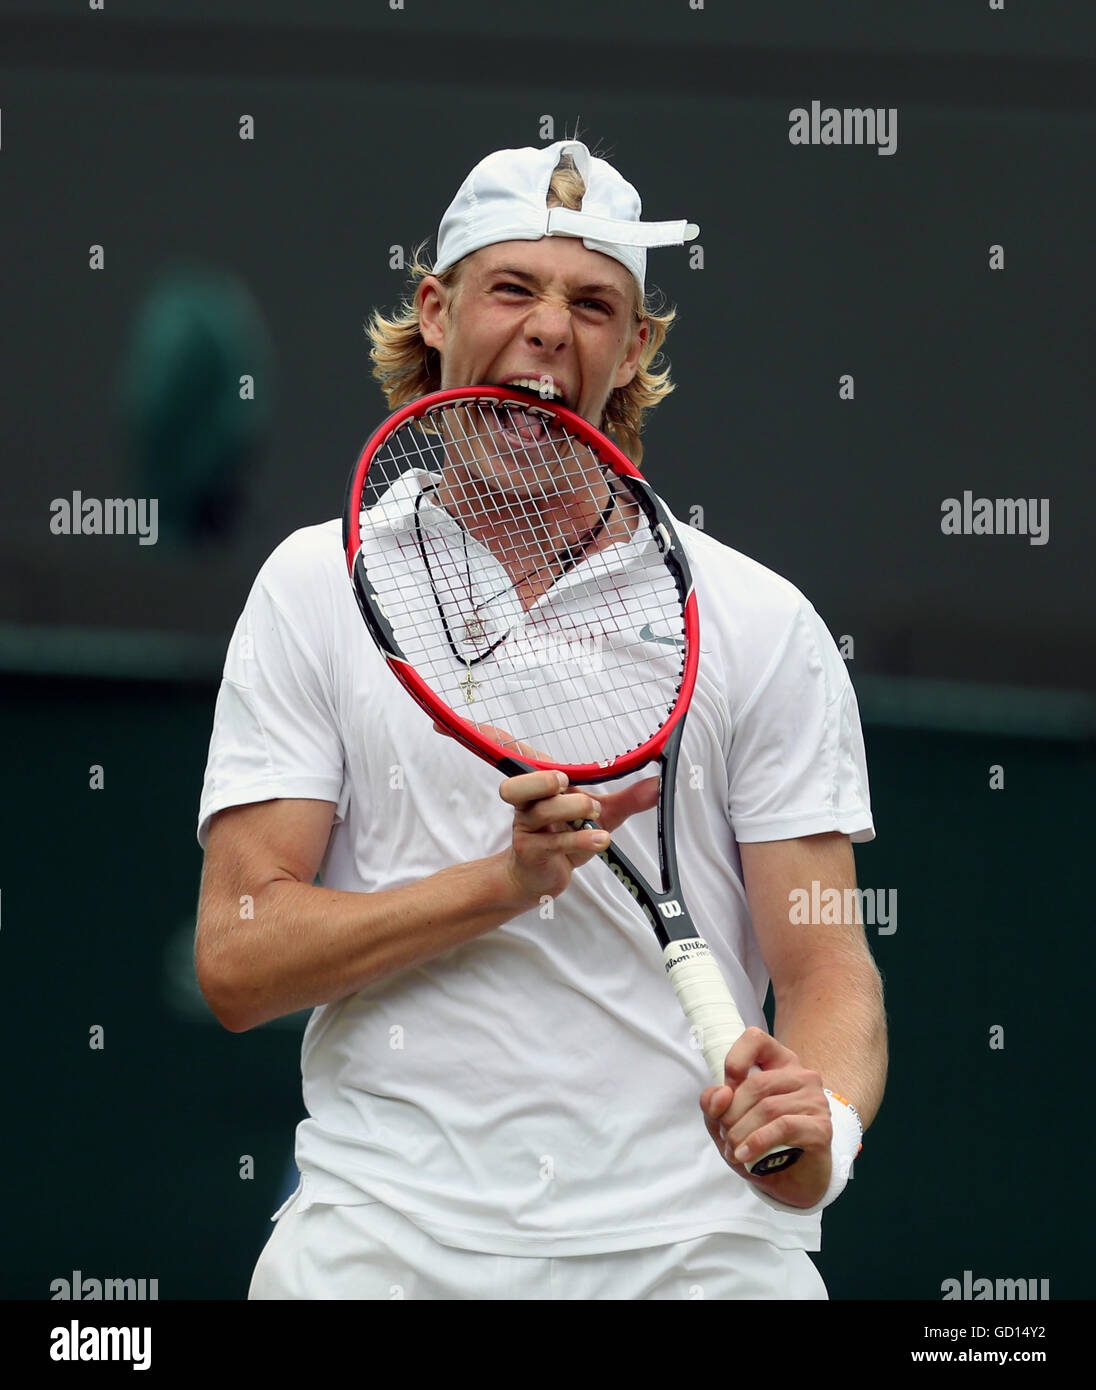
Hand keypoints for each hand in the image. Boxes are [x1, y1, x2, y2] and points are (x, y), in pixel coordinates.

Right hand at [432, 719, 658, 904]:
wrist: (543, 879)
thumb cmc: (566, 837)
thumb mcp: (602, 814)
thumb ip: (628, 797)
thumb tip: (658, 783)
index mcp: (536, 782)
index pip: (502, 750)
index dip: (481, 734)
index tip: (443, 722)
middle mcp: (526, 802)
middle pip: (516, 782)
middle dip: (542, 780)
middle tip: (565, 782)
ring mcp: (527, 828)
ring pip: (541, 811)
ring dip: (573, 810)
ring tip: (594, 816)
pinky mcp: (534, 854)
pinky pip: (557, 844)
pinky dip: (583, 842)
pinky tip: (600, 840)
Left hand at [698, 1028, 832, 1207]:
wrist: (793, 1180)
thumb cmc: (760, 1142)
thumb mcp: (728, 1121)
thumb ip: (715, 1103)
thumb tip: (719, 1095)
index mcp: (779, 1062)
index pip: (755, 1038)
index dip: (734, 1061)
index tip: (726, 1090)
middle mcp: (801, 1075)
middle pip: (756, 1083)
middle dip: (731, 1114)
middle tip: (725, 1136)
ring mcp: (814, 1100)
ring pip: (767, 1108)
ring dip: (741, 1133)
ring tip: (734, 1150)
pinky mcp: (821, 1126)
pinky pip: (783, 1127)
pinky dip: (758, 1142)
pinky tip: (746, 1156)